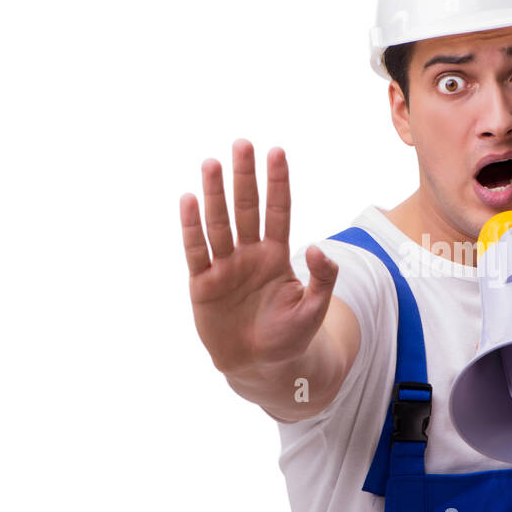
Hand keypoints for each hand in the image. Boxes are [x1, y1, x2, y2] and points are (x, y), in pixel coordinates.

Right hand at [180, 139, 338, 377]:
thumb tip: (318, 248)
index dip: (277, 183)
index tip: (277, 152)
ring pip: (219, 223)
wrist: (259, 366)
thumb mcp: (314, 311)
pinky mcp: (203, 283)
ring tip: (211, 164)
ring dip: (215, 194)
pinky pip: (196, 250)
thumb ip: (323, 279)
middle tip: (242, 144)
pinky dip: (192, 227)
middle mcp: (249, 255)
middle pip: (246, 209)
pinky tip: (188, 200)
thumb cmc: (289, 338)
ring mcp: (224, 266)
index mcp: (276, 256)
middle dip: (244, 177)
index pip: (278, 211)